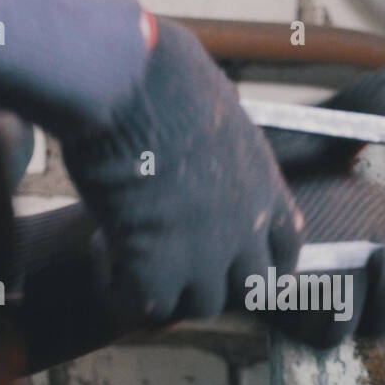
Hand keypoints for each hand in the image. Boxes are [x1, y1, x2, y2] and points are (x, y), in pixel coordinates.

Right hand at [61, 16, 301, 324]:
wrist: (128, 80)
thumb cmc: (162, 75)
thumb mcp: (216, 111)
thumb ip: (218, 148)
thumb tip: (195, 143)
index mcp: (263, 187)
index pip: (287, 249)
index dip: (263, 263)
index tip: (235, 262)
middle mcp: (244, 229)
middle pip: (248, 290)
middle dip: (212, 282)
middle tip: (172, 263)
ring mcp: (204, 254)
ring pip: (198, 306)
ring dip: (164, 286)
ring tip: (128, 248)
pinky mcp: (156, 267)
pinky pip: (143, 308)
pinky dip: (118, 287)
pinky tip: (98, 249)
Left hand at [262, 60, 384, 347]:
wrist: (185, 188)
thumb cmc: (250, 165)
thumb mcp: (317, 134)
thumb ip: (368, 110)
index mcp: (379, 242)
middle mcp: (357, 279)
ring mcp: (323, 301)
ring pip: (379, 327)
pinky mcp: (286, 317)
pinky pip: (329, 336)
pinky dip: (344, 315)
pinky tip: (343, 280)